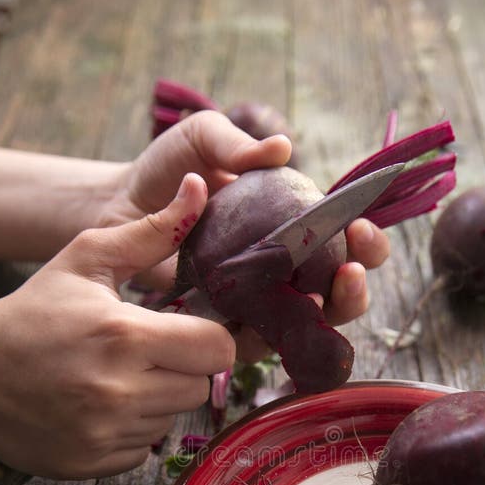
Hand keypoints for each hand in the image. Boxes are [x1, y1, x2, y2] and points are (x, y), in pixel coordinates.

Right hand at [0, 174, 234, 479]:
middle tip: (146, 354)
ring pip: (171, 419)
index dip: (210, 338)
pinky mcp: (92, 463)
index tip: (188, 332)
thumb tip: (200, 188)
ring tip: (115, 378)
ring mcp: (106, 433)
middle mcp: (120, 391)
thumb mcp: (86, 261)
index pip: (218, 349)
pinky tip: (100, 409)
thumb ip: (151, 232)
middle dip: (182, 368)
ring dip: (155, 399)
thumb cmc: (34, 313)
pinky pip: (144, 450)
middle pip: (200, 386)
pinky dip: (130, 432)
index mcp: (125, 335)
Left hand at [90, 110, 389, 360]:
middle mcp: (287, 268)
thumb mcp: (201, 141)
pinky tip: (280, 324)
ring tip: (326, 293)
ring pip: (313, 324)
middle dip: (356, 284)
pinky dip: (278, 339)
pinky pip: (263, 344)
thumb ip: (236, 144)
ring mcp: (261, 302)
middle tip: (349, 268)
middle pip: (341, 290)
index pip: (346, 240)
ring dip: (331, 313)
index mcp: (295, 224)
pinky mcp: (230, 328)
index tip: (357, 225)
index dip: (365, 240)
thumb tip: (282, 149)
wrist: (120, 208)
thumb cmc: (168, 171)